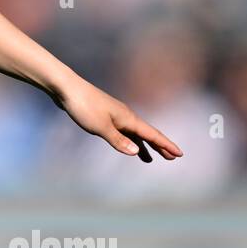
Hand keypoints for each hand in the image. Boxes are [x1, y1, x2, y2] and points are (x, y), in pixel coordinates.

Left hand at [53, 79, 183, 160]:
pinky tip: (127, 144)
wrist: (67, 88)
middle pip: (147, 134)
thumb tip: (136, 152)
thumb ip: (118, 141)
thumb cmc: (83, 106)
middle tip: (171, 158)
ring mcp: (115, 115)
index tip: (179, 154)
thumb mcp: (101, 127)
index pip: (152, 134)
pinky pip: (124, 131)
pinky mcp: (105, 115)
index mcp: (128, 118)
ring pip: (134, 133)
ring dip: (144, 145)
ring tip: (149, 159)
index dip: (166, 145)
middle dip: (159, 146)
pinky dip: (129, 140)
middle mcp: (125, 116)